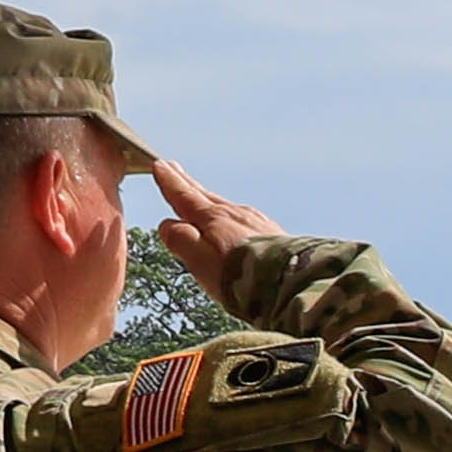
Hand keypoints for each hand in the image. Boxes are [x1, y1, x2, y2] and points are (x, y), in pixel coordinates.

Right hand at [146, 156, 280, 285]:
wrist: (291, 284)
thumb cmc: (243, 279)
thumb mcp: (200, 261)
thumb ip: (181, 241)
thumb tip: (168, 225)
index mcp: (213, 219)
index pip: (185, 196)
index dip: (170, 183)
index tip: (160, 167)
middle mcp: (236, 214)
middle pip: (205, 195)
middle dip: (187, 182)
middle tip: (173, 168)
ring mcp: (258, 223)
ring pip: (226, 206)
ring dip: (209, 197)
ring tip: (199, 193)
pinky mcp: (276, 235)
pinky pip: (246, 218)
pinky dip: (232, 214)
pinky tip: (235, 220)